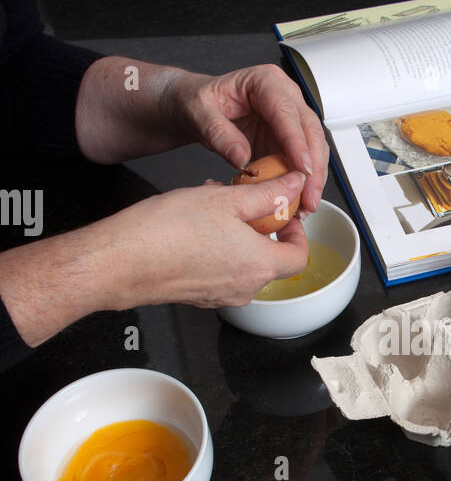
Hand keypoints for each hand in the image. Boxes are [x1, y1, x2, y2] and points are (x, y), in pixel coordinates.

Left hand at [76, 59, 329, 214]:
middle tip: (309, 197)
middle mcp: (284, 97)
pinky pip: (301, 161)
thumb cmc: (195, 102)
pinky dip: (302, 182)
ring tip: (307, 206)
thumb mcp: (198, 112)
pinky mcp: (286, 139)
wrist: (192, 107)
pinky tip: (298, 202)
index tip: (302, 169)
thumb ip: (218, 132)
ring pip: (313, 148)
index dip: (297, 142)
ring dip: (313, 179)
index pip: (287, 112)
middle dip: (314, 167)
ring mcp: (288, 118)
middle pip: (310, 131)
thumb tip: (242, 157)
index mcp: (265, 82)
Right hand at [102, 170, 309, 308]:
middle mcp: (244, 288)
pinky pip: (219, 270)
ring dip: (237, 234)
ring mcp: (220, 295)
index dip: (297, 233)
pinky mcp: (198, 296)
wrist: (120, 262)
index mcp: (259, 266)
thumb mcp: (225, 199)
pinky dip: (218, 248)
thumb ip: (267, 192)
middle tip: (245, 202)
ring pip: (242, 263)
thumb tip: (293, 184)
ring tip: (213, 206)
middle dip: (262, 228)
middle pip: (270, 259)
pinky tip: (195, 225)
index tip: (285, 214)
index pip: (299, 257)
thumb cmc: (167, 232)